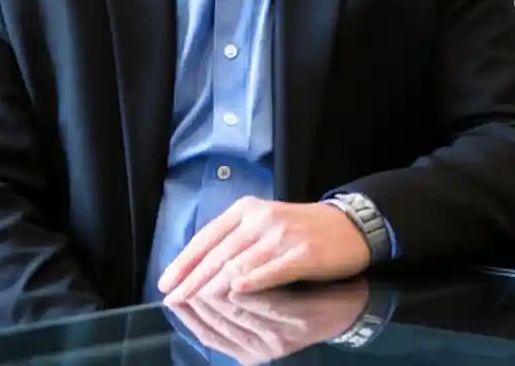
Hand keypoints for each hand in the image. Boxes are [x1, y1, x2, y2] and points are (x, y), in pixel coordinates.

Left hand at [158, 197, 370, 302]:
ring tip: (196, 303)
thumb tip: (198, 268)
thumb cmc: (299, 230)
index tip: (166, 283)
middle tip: (174, 299)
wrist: (347, 226)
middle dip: (192, 279)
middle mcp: (259, 219)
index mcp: (244, 211)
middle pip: (218, 252)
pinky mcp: (302, 252)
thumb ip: (232, 242)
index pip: (206, 238)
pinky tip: (236, 292)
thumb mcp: (261, 225)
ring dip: (214, 285)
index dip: (184, 262)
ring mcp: (281, 234)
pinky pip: (272, 269)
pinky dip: (252, 281)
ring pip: (240, 262)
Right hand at [168, 279, 370, 364]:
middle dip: (192, 299)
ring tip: (196, 272)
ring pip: (234, 314)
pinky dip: (246, 291)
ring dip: (212, 292)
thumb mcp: (261, 312)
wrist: (349, 302)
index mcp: (246, 351)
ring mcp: (278, 339)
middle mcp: (259, 351)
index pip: (206, 334)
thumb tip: (192, 288)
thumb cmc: (299, 303)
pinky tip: (233, 277)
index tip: (167, 290)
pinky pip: (264, 305)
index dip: (185, 313)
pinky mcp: (298, 322)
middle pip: (215, 325)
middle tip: (174, 280)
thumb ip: (230, 308)